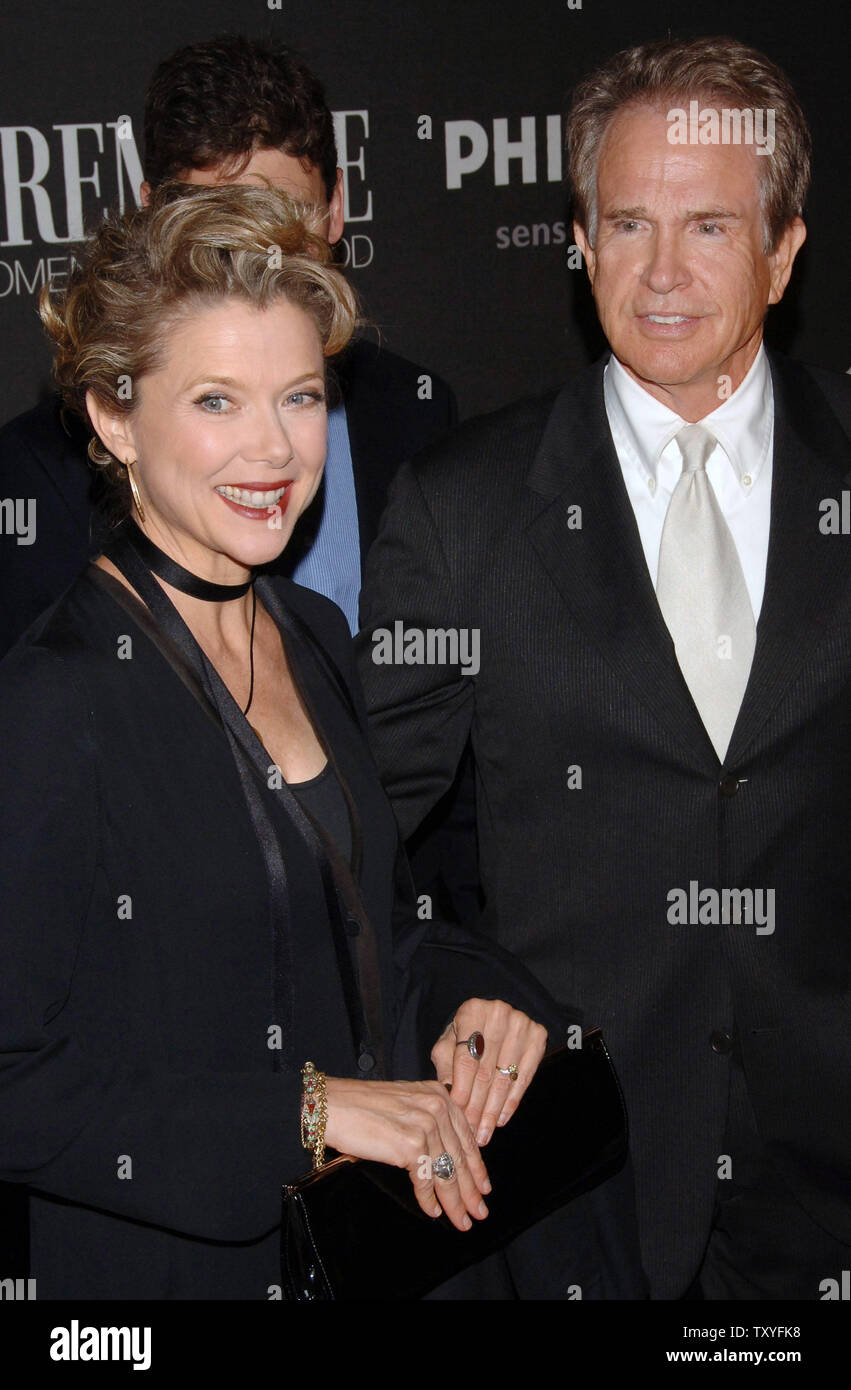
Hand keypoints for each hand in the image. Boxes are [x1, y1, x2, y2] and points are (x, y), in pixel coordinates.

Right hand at [323, 1076, 490, 1231]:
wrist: (332, 1105)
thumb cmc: (361, 1106)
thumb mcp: (406, 1104)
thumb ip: (429, 1120)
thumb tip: (445, 1155)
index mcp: (439, 1096)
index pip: (465, 1137)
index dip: (476, 1166)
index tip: (483, 1187)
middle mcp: (436, 1107)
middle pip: (459, 1157)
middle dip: (471, 1190)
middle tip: (479, 1212)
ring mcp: (425, 1125)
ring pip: (446, 1172)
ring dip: (455, 1201)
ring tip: (462, 1221)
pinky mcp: (410, 1144)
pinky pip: (425, 1179)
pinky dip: (429, 1199)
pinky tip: (433, 1211)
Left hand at [431, 998, 546, 1147]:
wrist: (493, 1016)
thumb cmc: (466, 1034)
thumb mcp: (449, 1044)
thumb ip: (446, 1067)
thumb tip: (448, 1096)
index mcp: (472, 1011)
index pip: (466, 1058)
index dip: (462, 1089)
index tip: (457, 1113)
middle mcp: (499, 1013)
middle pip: (486, 1071)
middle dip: (477, 1106)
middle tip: (471, 1130)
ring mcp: (521, 1024)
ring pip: (505, 1078)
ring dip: (493, 1110)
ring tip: (484, 1132)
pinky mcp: (538, 1036)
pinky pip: (524, 1077)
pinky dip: (511, 1102)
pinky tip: (501, 1119)